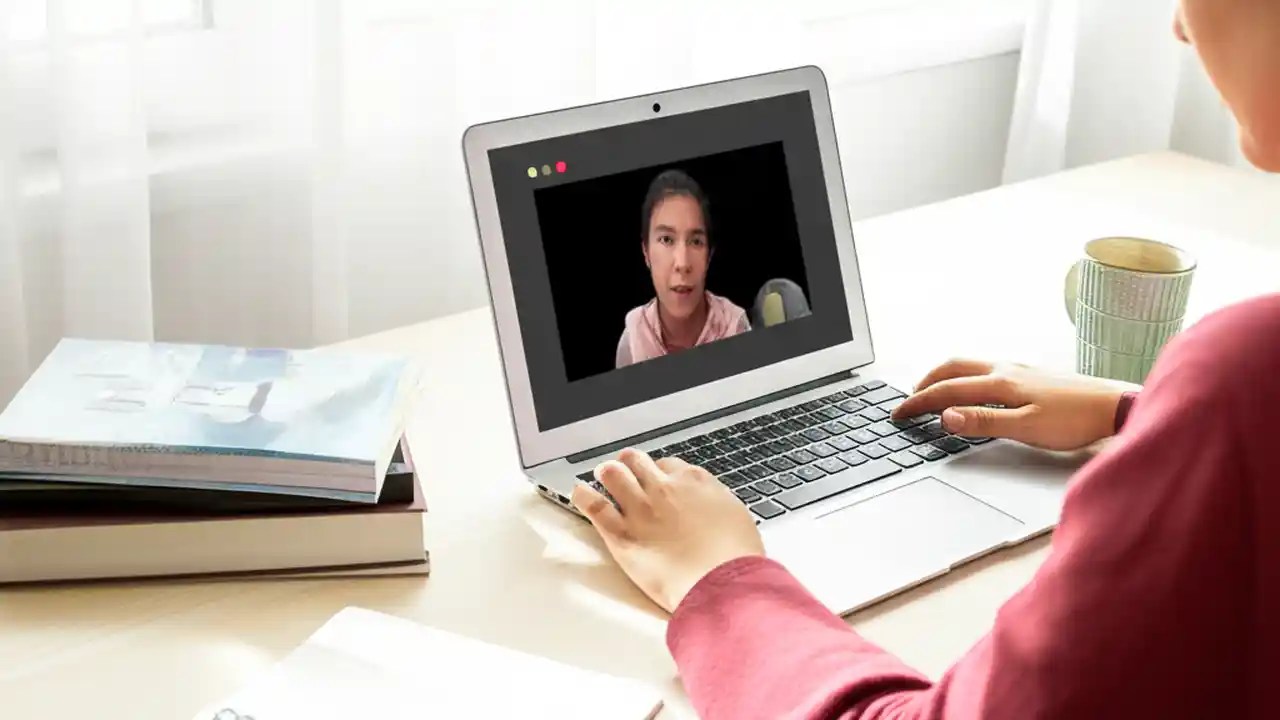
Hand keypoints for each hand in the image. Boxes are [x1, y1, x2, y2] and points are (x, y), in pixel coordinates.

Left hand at [571, 449, 764, 612]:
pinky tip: (579, 492)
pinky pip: (594, 505)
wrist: (722, 584)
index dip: (659, 472)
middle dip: (630, 465)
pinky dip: (583, 495)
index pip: (667, 464)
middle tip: (626, 471)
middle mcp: (664, 489)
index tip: (657, 480)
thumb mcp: (735, 517)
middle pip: (637, 462)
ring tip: (602, 476)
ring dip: (607, 473)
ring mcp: (640, 509)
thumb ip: (713, 504)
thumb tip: (707, 506)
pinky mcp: (621, 534)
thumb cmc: (735, 558)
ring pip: (612, 474)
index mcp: (694, 482)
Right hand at [891, 359, 1134, 450]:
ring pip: (969, 365)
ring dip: (945, 376)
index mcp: (1000, 382)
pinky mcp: (1031, 374)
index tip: (899, 414)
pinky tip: (973, 388)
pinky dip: (965, 376)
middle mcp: (1006, 369)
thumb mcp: (1027, 428)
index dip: (918, 402)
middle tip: (910, 399)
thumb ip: (984, 421)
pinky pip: (985, 368)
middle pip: (953, 367)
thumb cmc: (1076, 420)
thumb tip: (946, 416)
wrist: (1117, 406)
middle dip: (926, 381)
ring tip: (933, 392)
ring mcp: (1019, 369)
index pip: (947, 390)